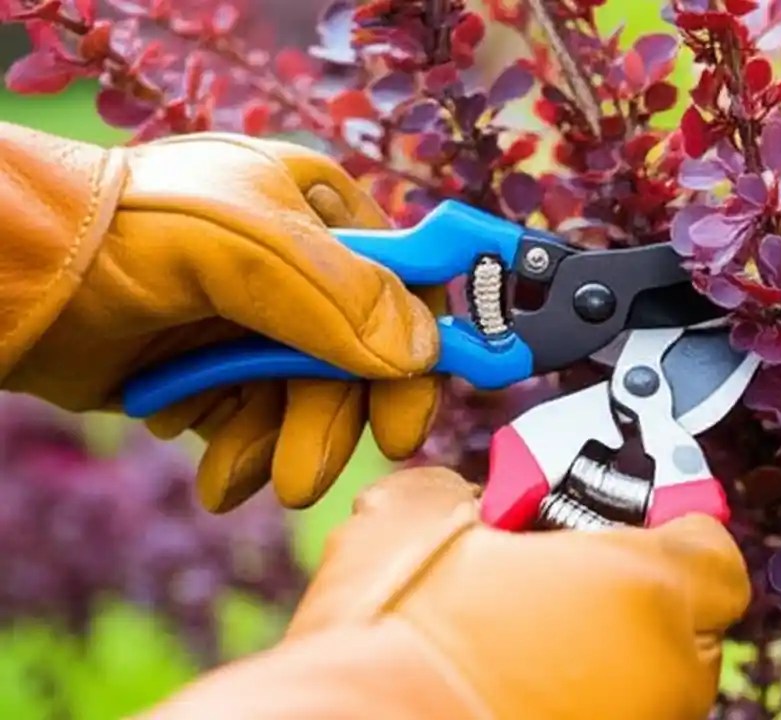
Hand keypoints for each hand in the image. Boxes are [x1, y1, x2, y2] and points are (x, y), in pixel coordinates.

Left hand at [1, 133, 442, 511]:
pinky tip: (217, 471)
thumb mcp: (243, 245)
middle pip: (363, 359)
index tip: (411, 418)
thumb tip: (421, 352)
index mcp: (325, 210)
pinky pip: (267, 424)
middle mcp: (304, 268)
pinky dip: (248, 456)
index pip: (410, 285)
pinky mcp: (224, 371)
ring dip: (284, 448)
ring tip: (239, 477)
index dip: (423, 352)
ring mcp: (262, 322)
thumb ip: (340, 293)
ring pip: (314, 402)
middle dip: (333, 422)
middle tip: (307, 476)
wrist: (17, 279)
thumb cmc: (128, 230)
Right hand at [276, 467, 750, 719]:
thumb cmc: (396, 638)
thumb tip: (472, 497)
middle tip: (567, 570)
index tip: (630, 509)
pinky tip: (520, 680)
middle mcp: (664, 672)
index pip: (711, 543)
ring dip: (612, 646)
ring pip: (653, 674)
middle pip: (689, 615)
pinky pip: (615, 712)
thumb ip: (474, 489)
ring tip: (531, 631)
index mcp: (647, 590)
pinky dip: (584, 694)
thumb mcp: (421, 518)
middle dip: (638, 587)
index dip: (671, 518)